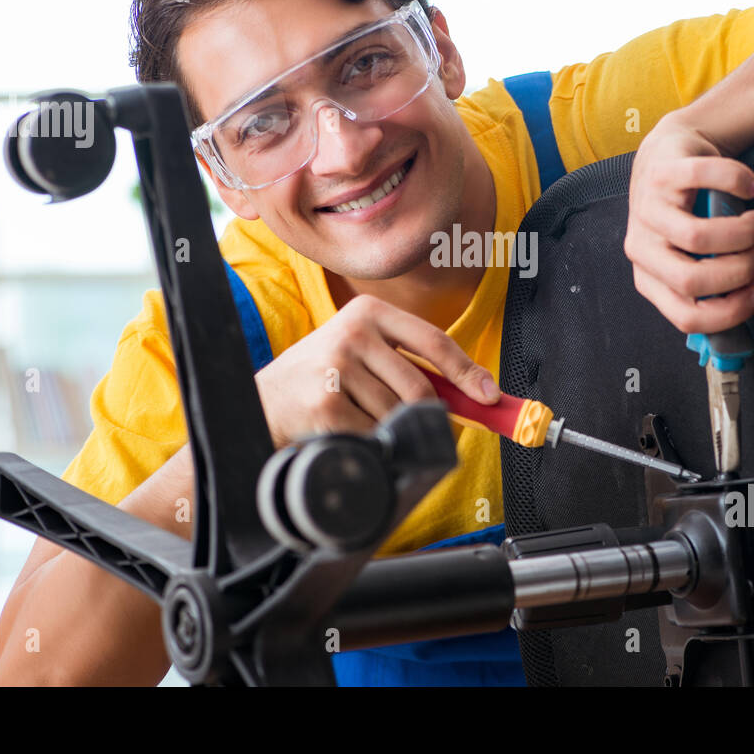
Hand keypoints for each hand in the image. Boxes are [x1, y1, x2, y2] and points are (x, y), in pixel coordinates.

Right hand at [253, 293, 499, 447]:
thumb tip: (477, 393)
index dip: (467, 371)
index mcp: (368, 311)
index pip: (433, 341)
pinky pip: (374, 434)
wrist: (264, 401)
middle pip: (419, 387)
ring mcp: (336, 367)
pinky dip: (370, 442)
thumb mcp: (363, 352)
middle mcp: (351, 332)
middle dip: (424, 413)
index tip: (490, 396)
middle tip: (410, 422)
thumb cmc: (323, 377)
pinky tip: (347, 430)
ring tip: (359, 418)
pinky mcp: (325, 404)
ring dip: (390, 429)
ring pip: (397, 415)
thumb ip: (410, 363)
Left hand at [624, 112, 753, 333]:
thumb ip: (710, 281)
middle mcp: (641, 248)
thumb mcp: (688, 256)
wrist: (667, 157)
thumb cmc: (685, 212)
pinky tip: (749, 187)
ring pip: (698, 238)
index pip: (686, 316)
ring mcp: (647, 210)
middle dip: (740, 272)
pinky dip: (738, 183)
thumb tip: (749, 299)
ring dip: (743, 234)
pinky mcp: (661, 173)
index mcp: (649, 277)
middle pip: (693, 281)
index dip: (731, 310)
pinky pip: (705, 180)